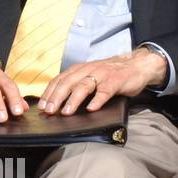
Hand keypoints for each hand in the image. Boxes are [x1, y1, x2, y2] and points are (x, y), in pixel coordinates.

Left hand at [37, 48, 167, 114]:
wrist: (135, 65)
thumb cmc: (109, 74)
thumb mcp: (89, 76)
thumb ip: (76, 85)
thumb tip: (58, 103)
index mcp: (79, 69)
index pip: (59, 80)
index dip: (49, 93)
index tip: (42, 106)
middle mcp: (87, 70)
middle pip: (68, 83)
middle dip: (56, 97)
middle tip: (49, 111)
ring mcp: (101, 75)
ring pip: (84, 86)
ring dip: (73, 100)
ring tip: (66, 112)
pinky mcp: (115, 81)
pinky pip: (105, 91)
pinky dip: (97, 100)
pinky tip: (92, 108)